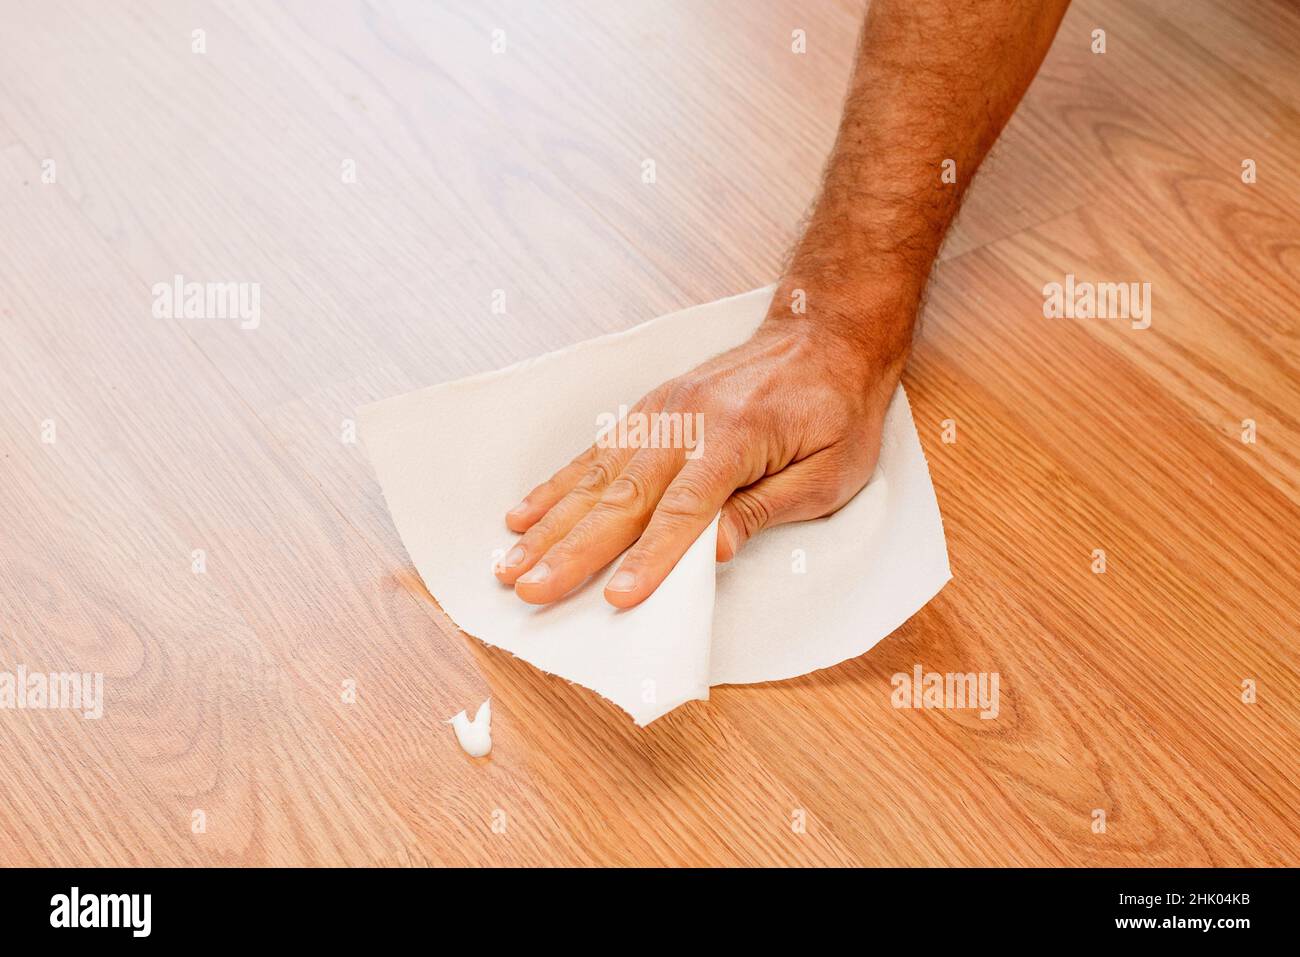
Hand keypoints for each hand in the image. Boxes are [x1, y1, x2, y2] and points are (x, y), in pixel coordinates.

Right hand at [493, 286, 914, 607]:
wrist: (823, 335)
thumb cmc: (835, 408)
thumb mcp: (828, 472)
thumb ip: (765, 509)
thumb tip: (712, 553)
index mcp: (735, 439)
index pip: (682, 512)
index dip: (648, 559)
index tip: (615, 598)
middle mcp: (686, 421)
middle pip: (621, 498)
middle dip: (572, 550)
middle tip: (531, 589)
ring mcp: (661, 412)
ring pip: (595, 477)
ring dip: (549, 524)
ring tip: (509, 562)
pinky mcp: (650, 410)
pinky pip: (595, 451)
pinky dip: (557, 485)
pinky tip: (524, 513)